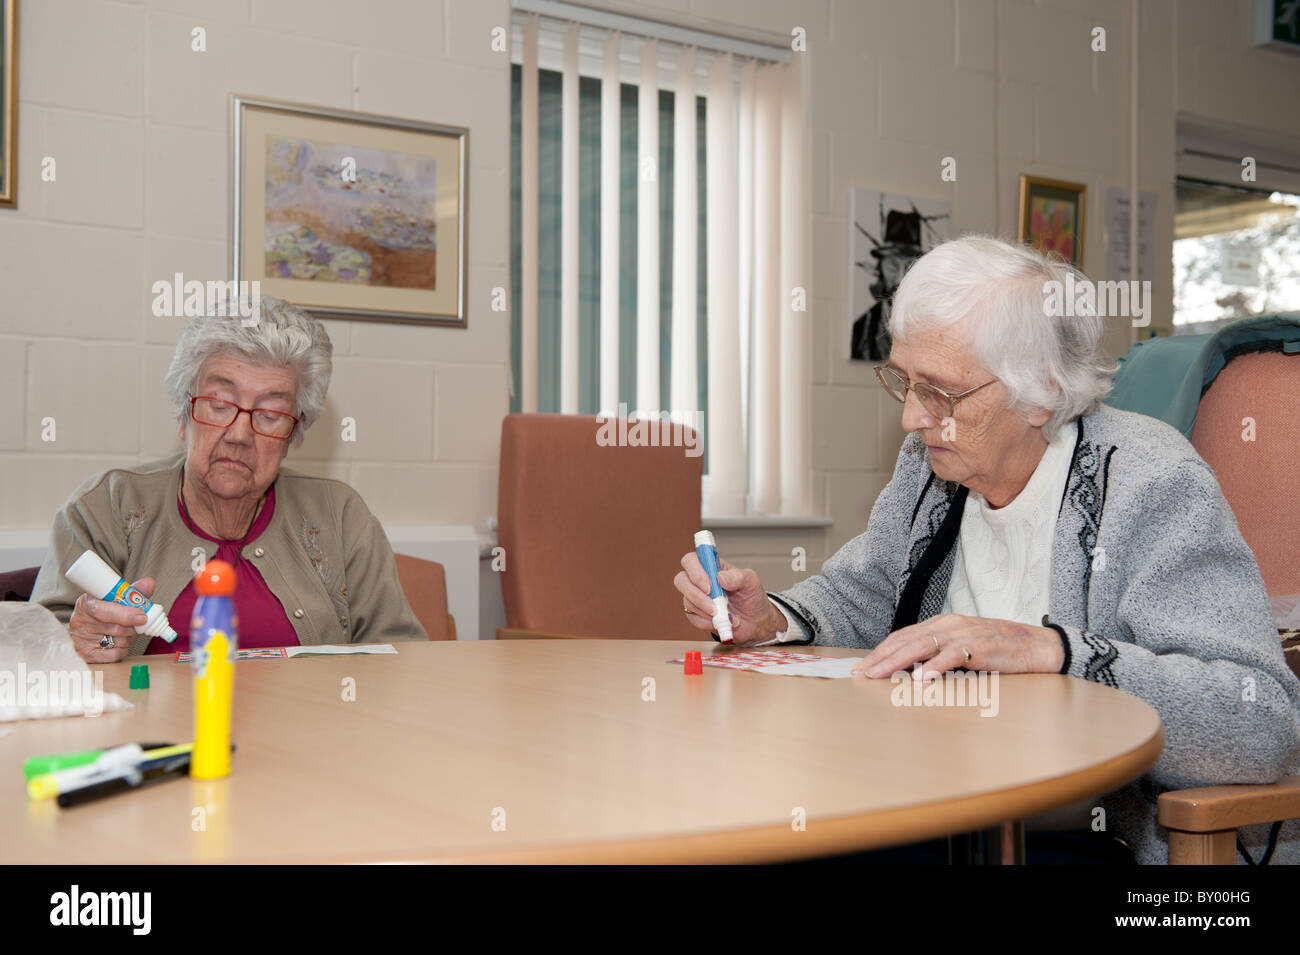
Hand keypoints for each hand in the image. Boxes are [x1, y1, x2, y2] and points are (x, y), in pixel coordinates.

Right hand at [68, 578, 155, 663]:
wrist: (85, 627)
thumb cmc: (103, 610)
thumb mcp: (114, 597)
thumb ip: (133, 591)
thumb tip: (149, 584)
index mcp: (86, 603)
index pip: (103, 610)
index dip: (125, 614)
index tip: (142, 617)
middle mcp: (80, 621)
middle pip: (116, 628)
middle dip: (132, 626)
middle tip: (137, 622)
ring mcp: (81, 640)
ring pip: (119, 641)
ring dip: (129, 637)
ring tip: (123, 631)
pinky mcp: (87, 655)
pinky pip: (115, 655)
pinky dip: (123, 649)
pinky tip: (117, 642)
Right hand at [674, 553, 784, 645]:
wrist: (754, 621)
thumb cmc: (751, 597)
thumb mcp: (751, 582)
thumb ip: (738, 576)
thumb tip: (720, 578)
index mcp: (711, 566)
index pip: (691, 560)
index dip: (695, 571)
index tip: (709, 586)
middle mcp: (699, 580)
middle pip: (681, 580)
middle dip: (696, 595)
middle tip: (714, 606)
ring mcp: (695, 597)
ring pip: (687, 601)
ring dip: (707, 611)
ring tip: (727, 614)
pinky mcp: (695, 614)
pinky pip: (694, 618)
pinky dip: (709, 622)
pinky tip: (722, 620)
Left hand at [851, 614, 1064, 678]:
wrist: (1036, 646)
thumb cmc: (997, 650)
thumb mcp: (962, 648)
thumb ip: (937, 654)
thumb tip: (910, 670)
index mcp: (941, 624)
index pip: (903, 636)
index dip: (881, 650)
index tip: (863, 666)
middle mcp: (948, 625)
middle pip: (906, 640)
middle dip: (881, 657)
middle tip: (862, 673)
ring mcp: (963, 634)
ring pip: (922, 646)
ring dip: (898, 661)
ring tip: (880, 674)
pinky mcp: (980, 647)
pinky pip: (953, 656)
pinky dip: (935, 666)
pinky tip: (921, 678)